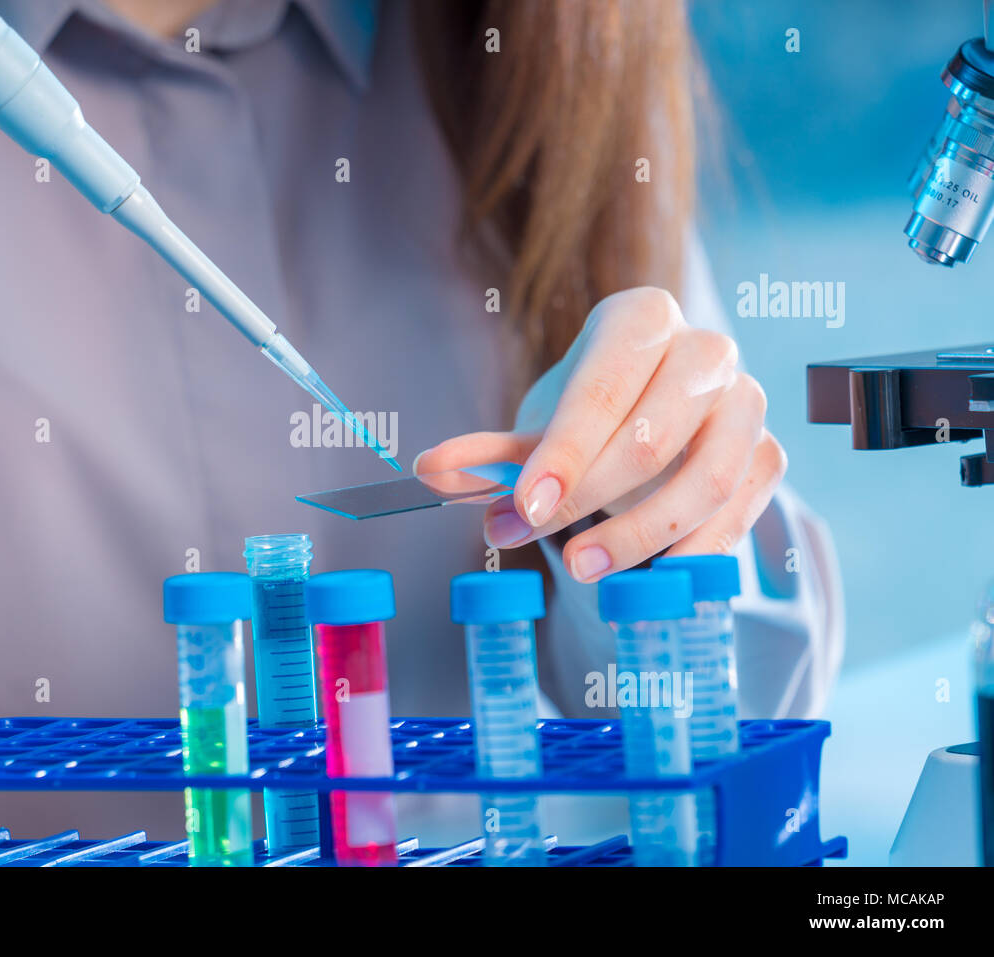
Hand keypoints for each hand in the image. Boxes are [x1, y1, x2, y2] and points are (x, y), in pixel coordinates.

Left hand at [415, 287, 785, 582]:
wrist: (656, 416)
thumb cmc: (591, 415)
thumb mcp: (537, 427)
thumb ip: (489, 453)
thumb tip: (430, 472)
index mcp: (640, 319)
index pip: (603, 387)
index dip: (564, 452)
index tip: (525, 507)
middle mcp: (705, 349)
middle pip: (653, 435)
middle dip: (593, 499)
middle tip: (548, 548)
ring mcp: (747, 399)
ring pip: (708, 477)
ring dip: (643, 535)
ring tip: (585, 570)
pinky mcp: (769, 451)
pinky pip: (741, 509)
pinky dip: (695, 552)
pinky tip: (650, 578)